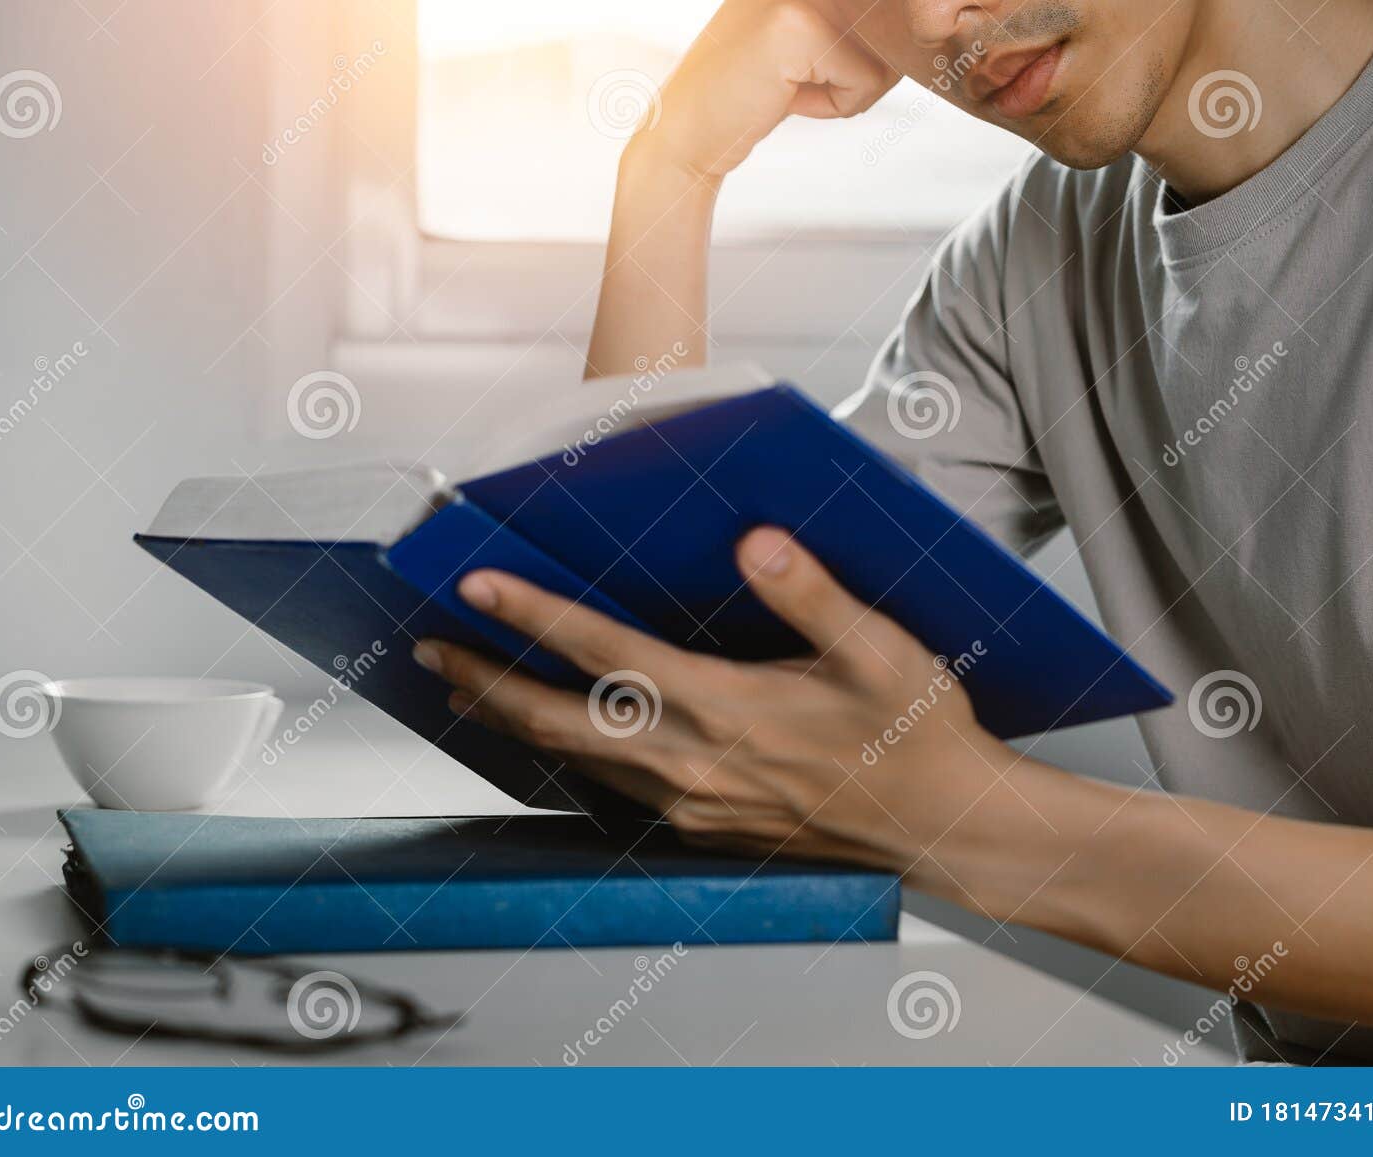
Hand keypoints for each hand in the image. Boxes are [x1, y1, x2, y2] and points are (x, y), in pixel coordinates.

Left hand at [411, 527, 1006, 869]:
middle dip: (488, 679)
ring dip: (516, 721)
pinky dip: (568, 759)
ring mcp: (696, 801)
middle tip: (431, 647)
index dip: (537, 616)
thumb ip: (813, 594)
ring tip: (467, 689)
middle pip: (563, 718)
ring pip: (579, 758)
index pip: (608, 652)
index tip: (480, 584)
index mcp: (731, 707)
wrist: (942, 826)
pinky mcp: (706, 824)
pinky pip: (616, 789)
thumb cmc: (917, 737)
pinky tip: (556, 742)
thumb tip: (757, 542)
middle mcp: (698, 760)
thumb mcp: (883, 650)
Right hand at [635, 0, 899, 178]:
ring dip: (846, 90)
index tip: (823, 70)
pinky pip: (863, 83)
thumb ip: (857, 25)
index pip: (889, 12)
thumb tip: (932, 27)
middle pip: (893, 30)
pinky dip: (832, 106)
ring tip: (789, 85)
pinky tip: (784, 98)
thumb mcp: (808, 42)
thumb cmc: (750, 92)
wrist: (687, 133)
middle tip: (798, 79)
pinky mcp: (800, 27)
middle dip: (862, 71)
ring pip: (884, 58)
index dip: (878, 49)